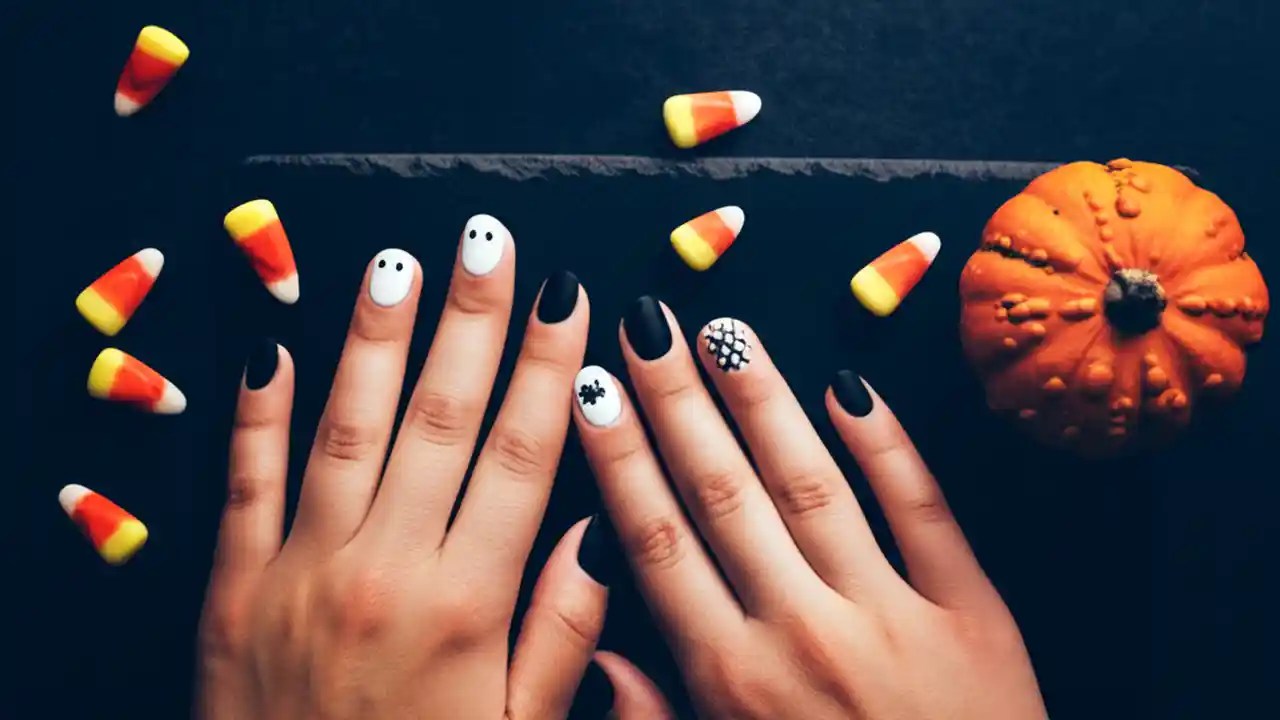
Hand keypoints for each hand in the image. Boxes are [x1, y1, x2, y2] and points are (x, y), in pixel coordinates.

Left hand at [196, 219, 663, 718]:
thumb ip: (562, 637)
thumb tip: (596, 536)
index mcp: (466, 604)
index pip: (523, 456)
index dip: (550, 368)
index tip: (569, 297)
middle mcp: (383, 568)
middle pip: (441, 419)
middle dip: (473, 320)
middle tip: (490, 241)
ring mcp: (299, 570)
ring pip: (347, 428)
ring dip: (375, 340)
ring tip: (399, 264)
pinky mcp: (230, 588)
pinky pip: (244, 483)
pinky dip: (257, 413)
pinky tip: (273, 348)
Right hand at [571, 298, 1047, 718]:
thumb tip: (600, 649)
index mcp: (732, 683)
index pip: (658, 543)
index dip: (620, 459)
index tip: (591, 389)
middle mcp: (802, 635)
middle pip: (722, 495)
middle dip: (675, 400)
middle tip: (645, 320)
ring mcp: (891, 616)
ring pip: (810, 485)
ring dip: (762, 402)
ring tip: (724, 331)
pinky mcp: (972, 611)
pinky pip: (924, 511)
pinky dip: (887, 444)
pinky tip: (849, 384)